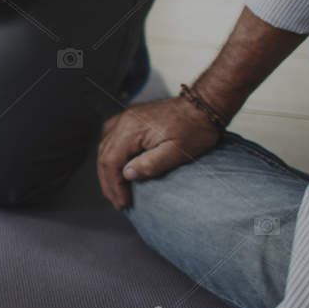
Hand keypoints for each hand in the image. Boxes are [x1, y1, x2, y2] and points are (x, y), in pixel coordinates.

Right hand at [96, 96, 220, 209]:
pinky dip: (110, 155)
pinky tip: (116, 166)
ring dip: (108, 171)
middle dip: (109, 182)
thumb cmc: (195, 127)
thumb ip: (150, 164)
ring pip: (105, 148)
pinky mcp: (131, 119)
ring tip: (116, 189)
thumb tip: (127, 174)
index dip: (114, 185)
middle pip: (104, 156)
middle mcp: (124, 121)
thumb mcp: (177, 151)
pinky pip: (111, 138)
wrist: (204, 105)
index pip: (110, 162)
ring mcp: (126, 118)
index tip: (123, 203)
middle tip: (118, 202)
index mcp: (131, 129)